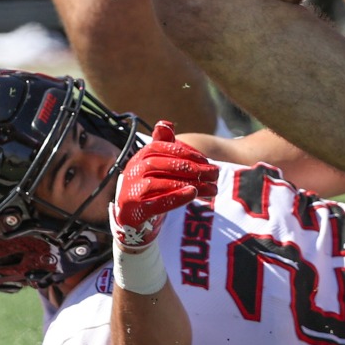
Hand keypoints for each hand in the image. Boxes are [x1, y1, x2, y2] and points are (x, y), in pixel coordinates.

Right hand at [109, 121, 216, 253]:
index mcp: (138, 158)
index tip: (205, 160)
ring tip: (210, 187)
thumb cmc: (151, 190)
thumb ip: (163, 146)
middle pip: (160, 164)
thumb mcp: (157, 167)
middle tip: (213, 173)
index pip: (159, 147)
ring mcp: (130, 191)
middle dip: (189, 168)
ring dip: (185, 183)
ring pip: (158, 183)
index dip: (183, 152)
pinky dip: (175, 198)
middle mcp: (132, 172)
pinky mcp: (134, 211)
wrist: (134, 222)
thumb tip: (166, 122)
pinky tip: (193, 194)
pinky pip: (156, 203)